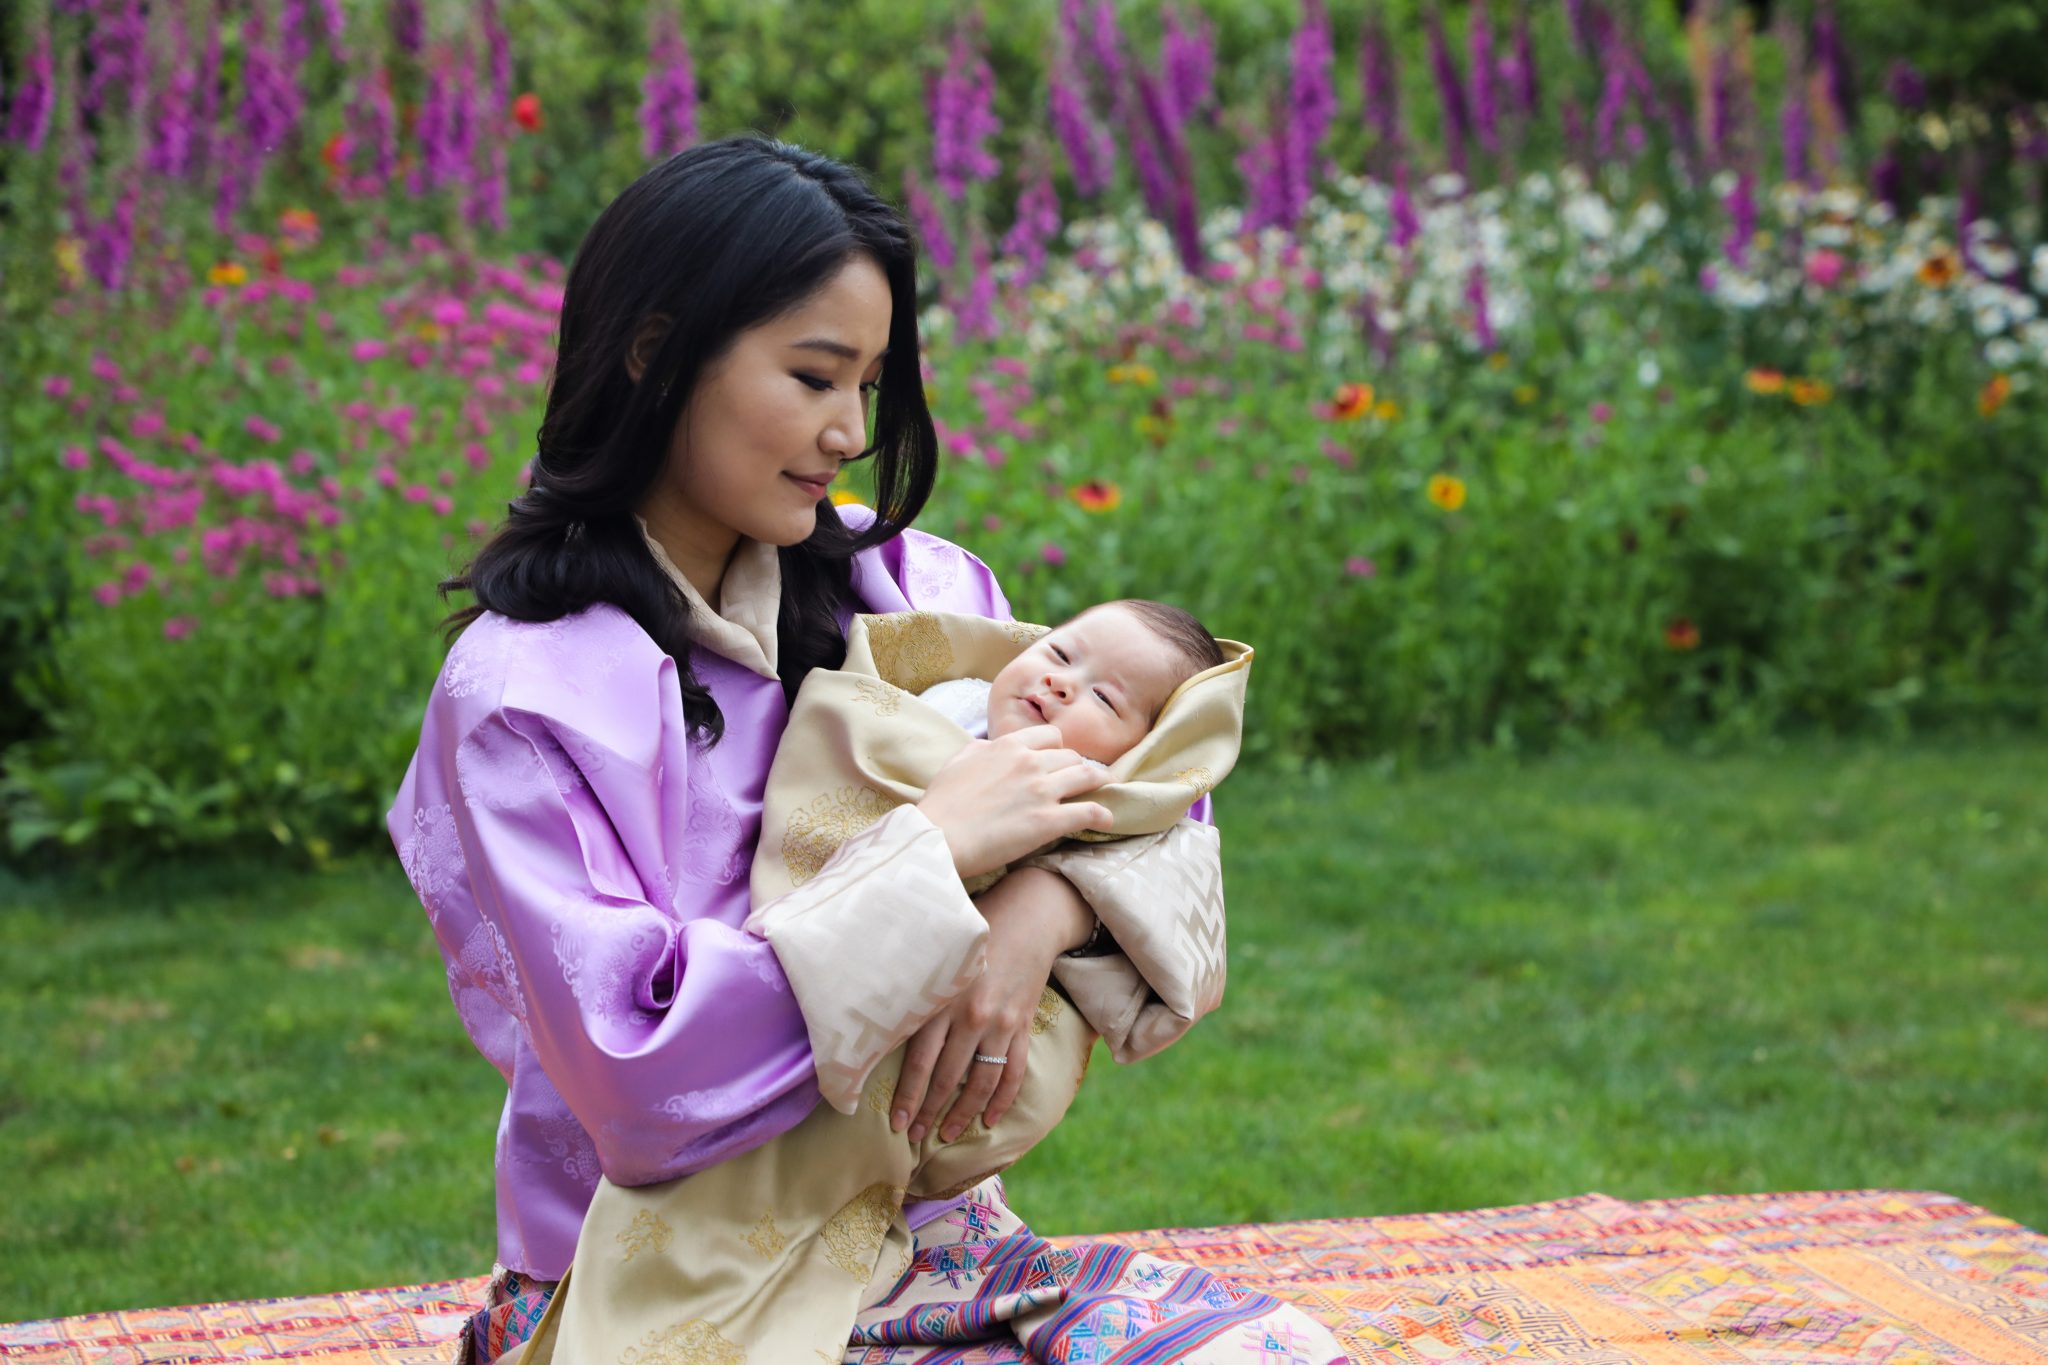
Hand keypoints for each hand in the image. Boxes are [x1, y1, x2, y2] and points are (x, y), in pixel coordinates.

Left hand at [891, 867, 1092, 1142]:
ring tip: (948, 1135)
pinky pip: (1014, 1071)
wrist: (1031, 914)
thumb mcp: (938, 951)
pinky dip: (1002, 1099)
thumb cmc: (975, 928)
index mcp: (944, 999)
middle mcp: (973, 1016)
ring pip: (981, 1081)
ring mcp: (1002, 1023)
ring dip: (963, 1112)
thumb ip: (914, 984)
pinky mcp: (1023, 1024)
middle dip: (930, 1112)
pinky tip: (989, 1118)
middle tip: (914, 1136)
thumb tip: (875, 1012)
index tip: (896, 1122)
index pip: (920, 1061)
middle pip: (948, 1077)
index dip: (908, 1097)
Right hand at [917, 726, 1112, 879]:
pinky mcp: (1049, 821)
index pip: (1052, 736)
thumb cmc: (943, 802)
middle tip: (1083, 779)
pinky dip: (1102, 814)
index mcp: (1010, 745)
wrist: (939, 836)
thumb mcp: (959, 761)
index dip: (1059, 749)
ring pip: (1087, 777)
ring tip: (1106, 788)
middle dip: (1078, 767)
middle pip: (1072, 757)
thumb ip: (982, 749)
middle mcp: (1031, 762)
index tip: (1060, 760)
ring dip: (1099, 782)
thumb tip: (993, 747)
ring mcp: (1043, 791)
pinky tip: (1108, 820)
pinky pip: (1089, 811)